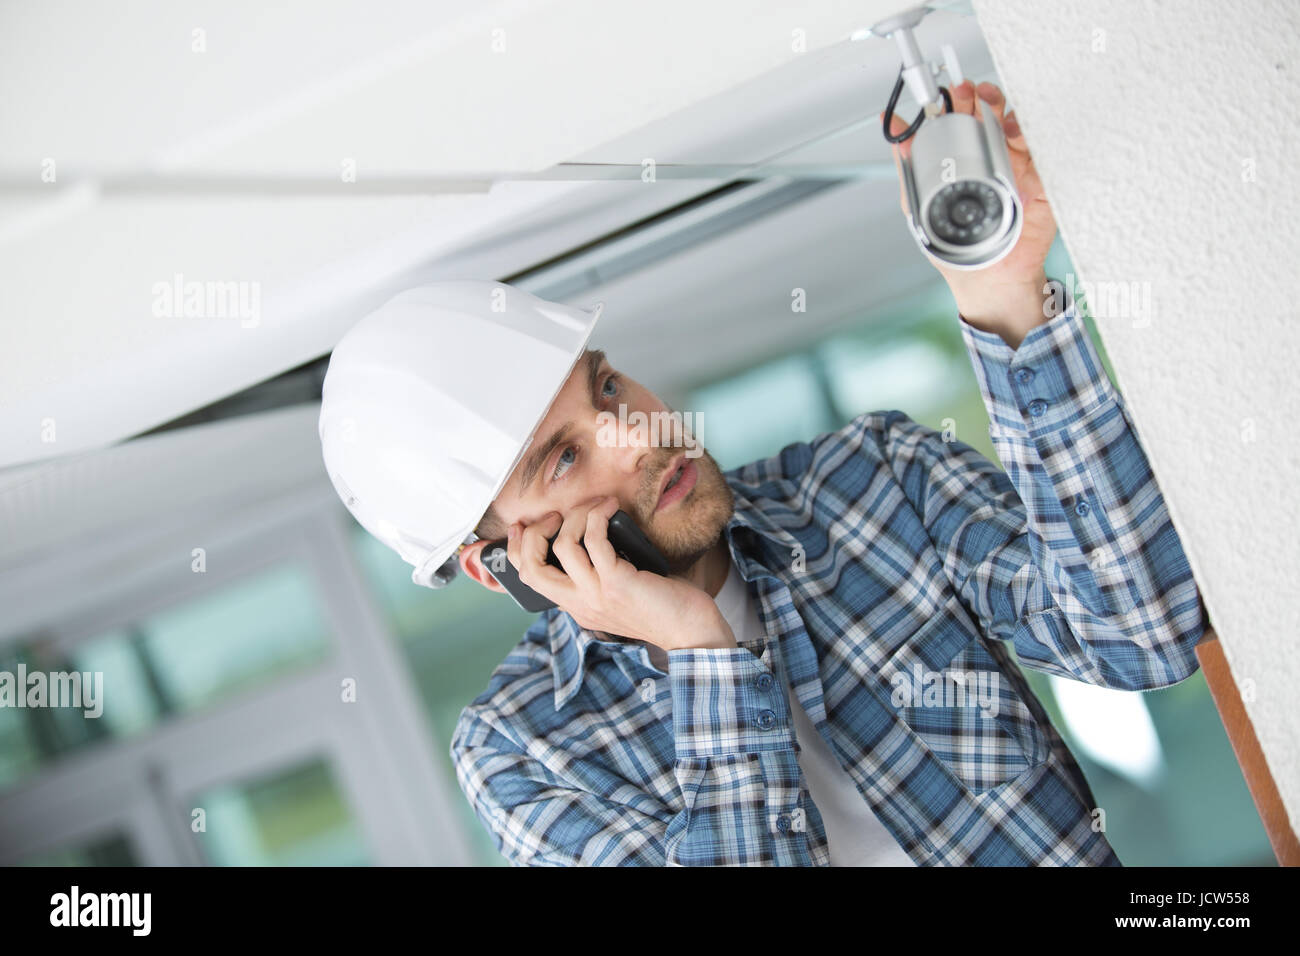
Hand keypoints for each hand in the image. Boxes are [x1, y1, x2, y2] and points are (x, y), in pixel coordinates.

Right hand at [506, 496, 735, 651]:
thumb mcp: (619, 595)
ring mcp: (596, 595)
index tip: (522, 526)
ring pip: (562, 546)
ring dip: (577, 515)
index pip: (529, 579)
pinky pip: (594, 541)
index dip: (515, 550)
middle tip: (554, 517)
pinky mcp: (616, 583)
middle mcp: (580, 603)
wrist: (691, 631)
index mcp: (577, 606)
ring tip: (596, 505)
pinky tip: (611, 508)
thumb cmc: (662, 607)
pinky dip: (598, 516)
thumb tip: (592, 537)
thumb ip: (600, 577)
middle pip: (531, 567)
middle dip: (533, 533)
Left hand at [884, 79, 1058, 340]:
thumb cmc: (956, 245)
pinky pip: (1043, 150)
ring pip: (1019, 124)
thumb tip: (894, 131)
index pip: (964, 116)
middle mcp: (993, 156)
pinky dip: (1033, 136)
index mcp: (966, 157)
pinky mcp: (1041, 181)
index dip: (959, 99)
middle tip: (969, 93)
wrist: (989, 278)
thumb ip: (909, 167)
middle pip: (992, 112)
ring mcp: (1019, 166)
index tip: (950, 91)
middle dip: (981, 96)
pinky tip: (1018, 134)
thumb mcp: (920, 203)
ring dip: (1006, 112)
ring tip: (992, 112)